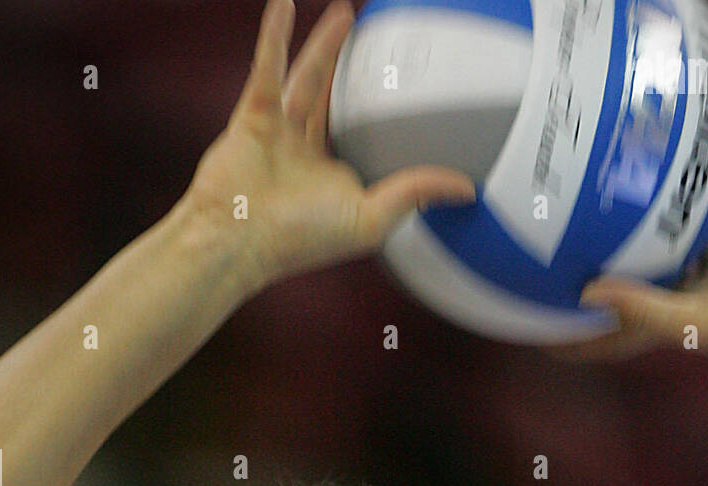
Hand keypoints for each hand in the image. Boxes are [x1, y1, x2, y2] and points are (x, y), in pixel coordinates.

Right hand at [184, 0, 476, 296]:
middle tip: (377, 45)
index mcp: (334, 177)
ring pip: (308, 78)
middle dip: (354, 76)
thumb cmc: (300, 240)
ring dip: (324, 46)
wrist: (241, 238)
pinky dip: (274, 37)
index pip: (366, 143)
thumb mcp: (372, 219)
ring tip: (346, 14)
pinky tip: (284, 6)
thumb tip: (466, 187)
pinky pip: (268, 68)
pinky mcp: (255, 115)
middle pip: (337, 103)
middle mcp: (306, 153)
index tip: (410, 102)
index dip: (384, 123)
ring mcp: (280, 132)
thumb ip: (416, 193)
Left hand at [547, 127, 707, 381]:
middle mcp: (697, 297)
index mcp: (672, 318)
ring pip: (701, 234)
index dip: (580, 322)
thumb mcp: (692, 318)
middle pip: (650, 272)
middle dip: (622, 254)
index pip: (615, 322)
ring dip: (685, 206)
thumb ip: (640, 305)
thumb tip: (585, 293)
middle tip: (588, 222)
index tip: (538, 314)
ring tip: (661, 168)